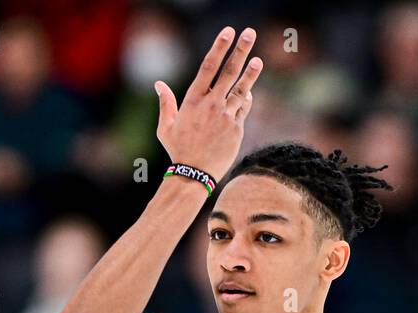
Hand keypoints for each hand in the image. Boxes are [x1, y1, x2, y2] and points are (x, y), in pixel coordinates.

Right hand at [154, 26, 262, 181]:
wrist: (193, 175)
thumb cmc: (177, 150)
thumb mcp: (166, 127)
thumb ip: (166, 103)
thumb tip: (158, 84)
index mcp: (192, 100)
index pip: (208, 67)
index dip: (219, 47)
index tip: (228, 32)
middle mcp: (210, 105)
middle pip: (229, 72)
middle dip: (240, 50)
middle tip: (249, 33)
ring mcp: (225, 116)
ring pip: (241, 90)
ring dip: (251, 74)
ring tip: (258, 61)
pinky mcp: (236, 128)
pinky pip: (243, 109)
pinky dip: (246, 99)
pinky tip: (248, 92)